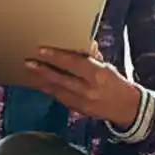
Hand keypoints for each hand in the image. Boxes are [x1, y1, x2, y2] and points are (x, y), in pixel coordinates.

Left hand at [25, 42, 141, 129]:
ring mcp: (83, 102)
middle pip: (61, 79)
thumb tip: (84, 44)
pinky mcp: (78, 111)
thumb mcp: (107, 67)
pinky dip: (49, 91)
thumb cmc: (116, 83)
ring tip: (29, 73)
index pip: (74, 63)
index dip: (56, 57)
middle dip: (43, 70)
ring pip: (57, 91)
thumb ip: (92, 57)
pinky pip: (60, 99)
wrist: (127, 108)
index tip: (41, 50)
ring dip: (42, 82)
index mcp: (98, 75)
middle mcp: (89, 90)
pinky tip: (40, 85)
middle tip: (28, 62)